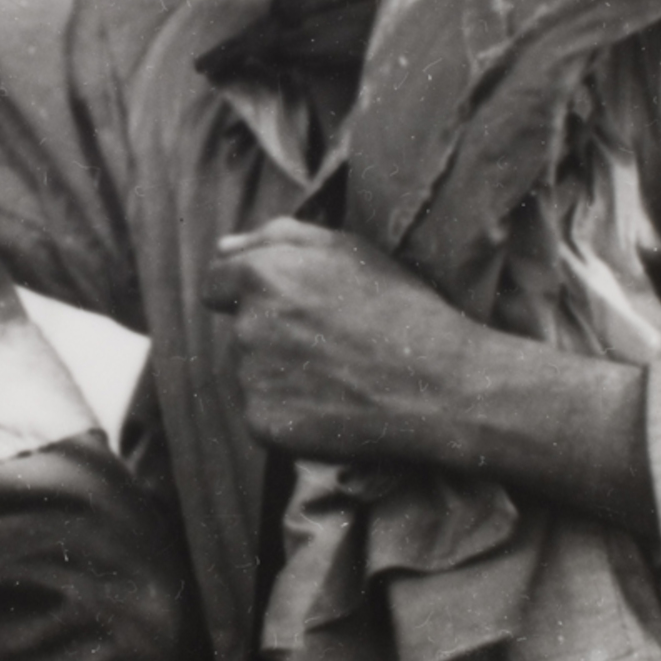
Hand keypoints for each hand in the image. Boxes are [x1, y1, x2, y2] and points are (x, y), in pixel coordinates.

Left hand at [202, 217, 488, 466]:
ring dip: (278, 373)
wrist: (444, 388)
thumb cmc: (402, 310)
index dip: (251, 293)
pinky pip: (261, 411)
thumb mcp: (350, 250)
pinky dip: (288, 412)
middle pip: (237, 330)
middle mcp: (247, 324)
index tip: (291, 309)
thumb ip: (278, 237)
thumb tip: (223, 245)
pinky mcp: (262, 422)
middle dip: (271, 333)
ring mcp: (252, 378)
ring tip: (338, 374)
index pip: (216, 282)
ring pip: (248, 371)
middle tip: (332, 344)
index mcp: (262, 275)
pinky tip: (332, 405)